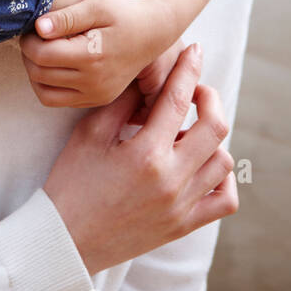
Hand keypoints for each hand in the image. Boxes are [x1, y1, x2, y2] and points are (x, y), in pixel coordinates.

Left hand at [22, 0, 175, 107]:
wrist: (155, 30)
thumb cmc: (125, 12)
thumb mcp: (97, 6)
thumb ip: (66, 17)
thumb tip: (38, 27)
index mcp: (92, 57)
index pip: (41, 56)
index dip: (28, 41)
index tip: (32, 28)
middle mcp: (94, 82)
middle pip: (40, 75)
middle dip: (28, 56)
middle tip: (33, 38)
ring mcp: (98, 94)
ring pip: (46, 95)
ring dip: (35, 74)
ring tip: (42, 52)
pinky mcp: (99, 99)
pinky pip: (61, 101)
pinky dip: (50, 85)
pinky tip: (55, 64)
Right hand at [43, 42, 236, 272]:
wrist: (66, 239)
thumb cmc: (72, 183)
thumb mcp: (89, 135)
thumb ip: (123, 103)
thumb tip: (147, 77)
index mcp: (145, 154)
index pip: (178, 100)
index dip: (188, 69)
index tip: (194, 51)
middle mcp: (171, 180)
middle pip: (215, 127)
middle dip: (209, 98)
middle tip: (194, 90)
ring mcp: (182, 206)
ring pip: (223, 161)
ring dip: (212, 138)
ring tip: (188, 131)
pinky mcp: (183, 225)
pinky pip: (224, 201)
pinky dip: (222, 179)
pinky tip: (202, 165)